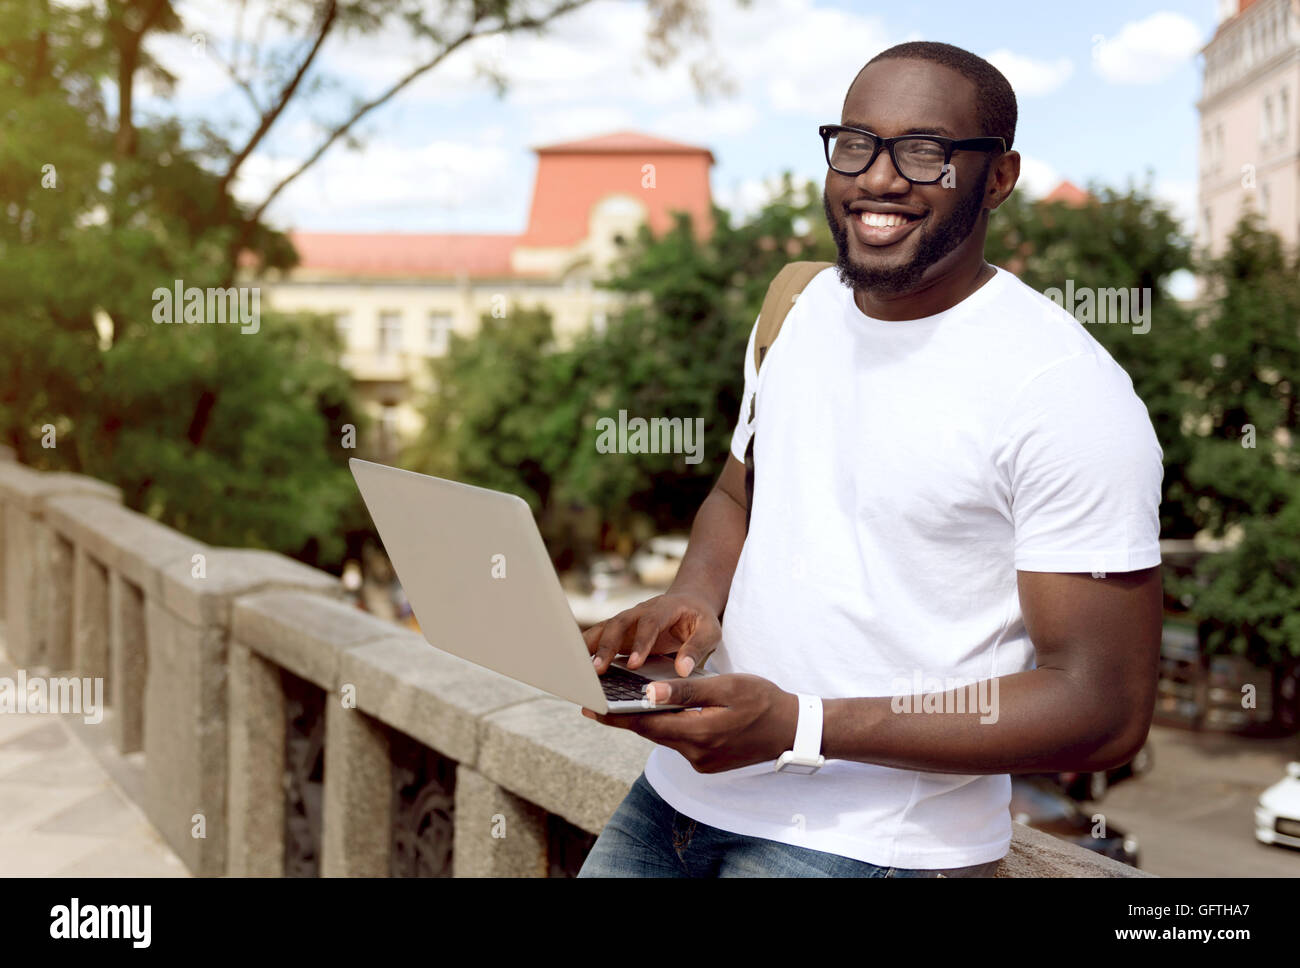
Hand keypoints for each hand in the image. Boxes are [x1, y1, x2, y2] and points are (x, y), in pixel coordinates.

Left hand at [581, 674, 798, 773]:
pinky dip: (668, 727)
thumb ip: (686, 691)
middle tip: (596, 701)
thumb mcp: (726, 687)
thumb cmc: (762, 700)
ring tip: (624, 702)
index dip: (615, 716)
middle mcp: (697, 754)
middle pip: (651, 733)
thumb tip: (647, 694)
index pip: (646, 724)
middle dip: (625, 717)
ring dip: (648, 721)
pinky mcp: (708, 762)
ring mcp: (702, 762)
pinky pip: (680, 742)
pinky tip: (661, 712)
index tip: (589, 706)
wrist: (792, 728)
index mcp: (699, 733)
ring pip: (665, 737)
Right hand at [583, 591, 720, 677]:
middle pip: (619, 623)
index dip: (640, 642)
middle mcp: (641, 611)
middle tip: (598, 669)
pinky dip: (586, 649)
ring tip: (578, 670)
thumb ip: (696, 648)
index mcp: (664, 608)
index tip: (634, 664)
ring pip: (604, 628)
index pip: (649, 623)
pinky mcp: (619, 632)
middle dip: (607, 646)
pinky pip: (600, 637)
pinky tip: (576, 666)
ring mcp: (627, 620)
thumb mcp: (710, 631)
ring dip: (591, 647)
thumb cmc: (699, 619)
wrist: (689, 604)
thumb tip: (682, 670)